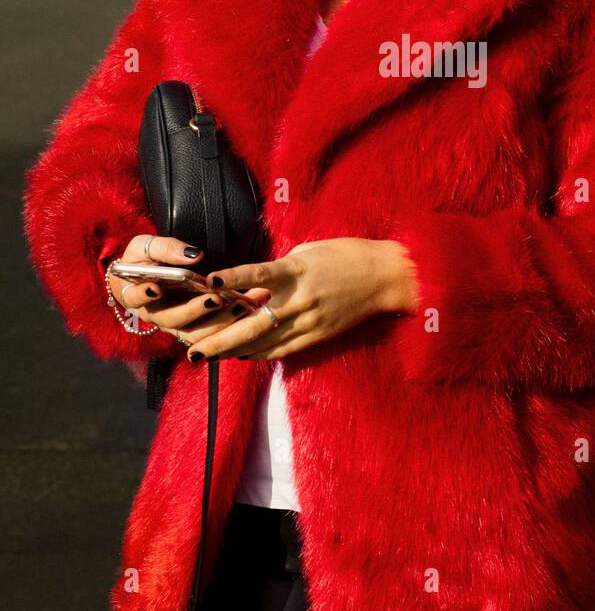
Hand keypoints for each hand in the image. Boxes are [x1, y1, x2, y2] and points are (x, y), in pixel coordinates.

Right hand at [106, 234, 268, 344]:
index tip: (155, 288)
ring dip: (219, 321)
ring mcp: (175, 325)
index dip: (144, 295)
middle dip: (194, 310)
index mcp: (136, 294)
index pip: (135, 298)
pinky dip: (230, 325)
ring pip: (195, 333)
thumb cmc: (144, 259)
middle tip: (215, 298)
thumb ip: (165, 248)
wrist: (148, 274)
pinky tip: (248, 310)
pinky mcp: (193, 329)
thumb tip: (193, 255)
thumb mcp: (146, 246)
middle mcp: (155, 315)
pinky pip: (211, 335)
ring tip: (241, 306)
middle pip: (172, 319)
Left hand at [185, 237, 419, 362]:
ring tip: (208, 358)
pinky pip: (284, 349)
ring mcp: (309, 320)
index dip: (233, 279)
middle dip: (221, 339)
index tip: (209, 282)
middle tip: (193, 351)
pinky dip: (261, 354)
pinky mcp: (318, 334)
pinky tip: (241, 357)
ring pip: (265, 343)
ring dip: (234, 352)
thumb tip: (253, 289)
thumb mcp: (308, 252)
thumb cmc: (345, 254)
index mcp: (297, 270)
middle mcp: (300, 299)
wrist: (384, 276)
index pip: (259, 275)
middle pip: (254, 324)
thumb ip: (278, 270)